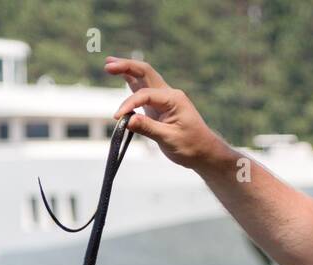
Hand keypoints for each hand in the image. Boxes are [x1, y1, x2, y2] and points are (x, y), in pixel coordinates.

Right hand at [106, 57, 230, 170]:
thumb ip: (148, 128)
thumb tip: (127, 120)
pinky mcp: (159, 105)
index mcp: (174, 99)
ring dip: (127, 69)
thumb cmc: (191, 146)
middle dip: (126, 66)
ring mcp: (164, 98)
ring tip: (108, 63)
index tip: (118, 117)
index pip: (145, 95)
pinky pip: (143, 89)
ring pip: (144, 77)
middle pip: (145, 72)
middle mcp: (169, 94)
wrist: (205, 152)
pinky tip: (121, 75)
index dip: (129, 104)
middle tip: (108, 65)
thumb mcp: (170, 139)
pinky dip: (131, 81)